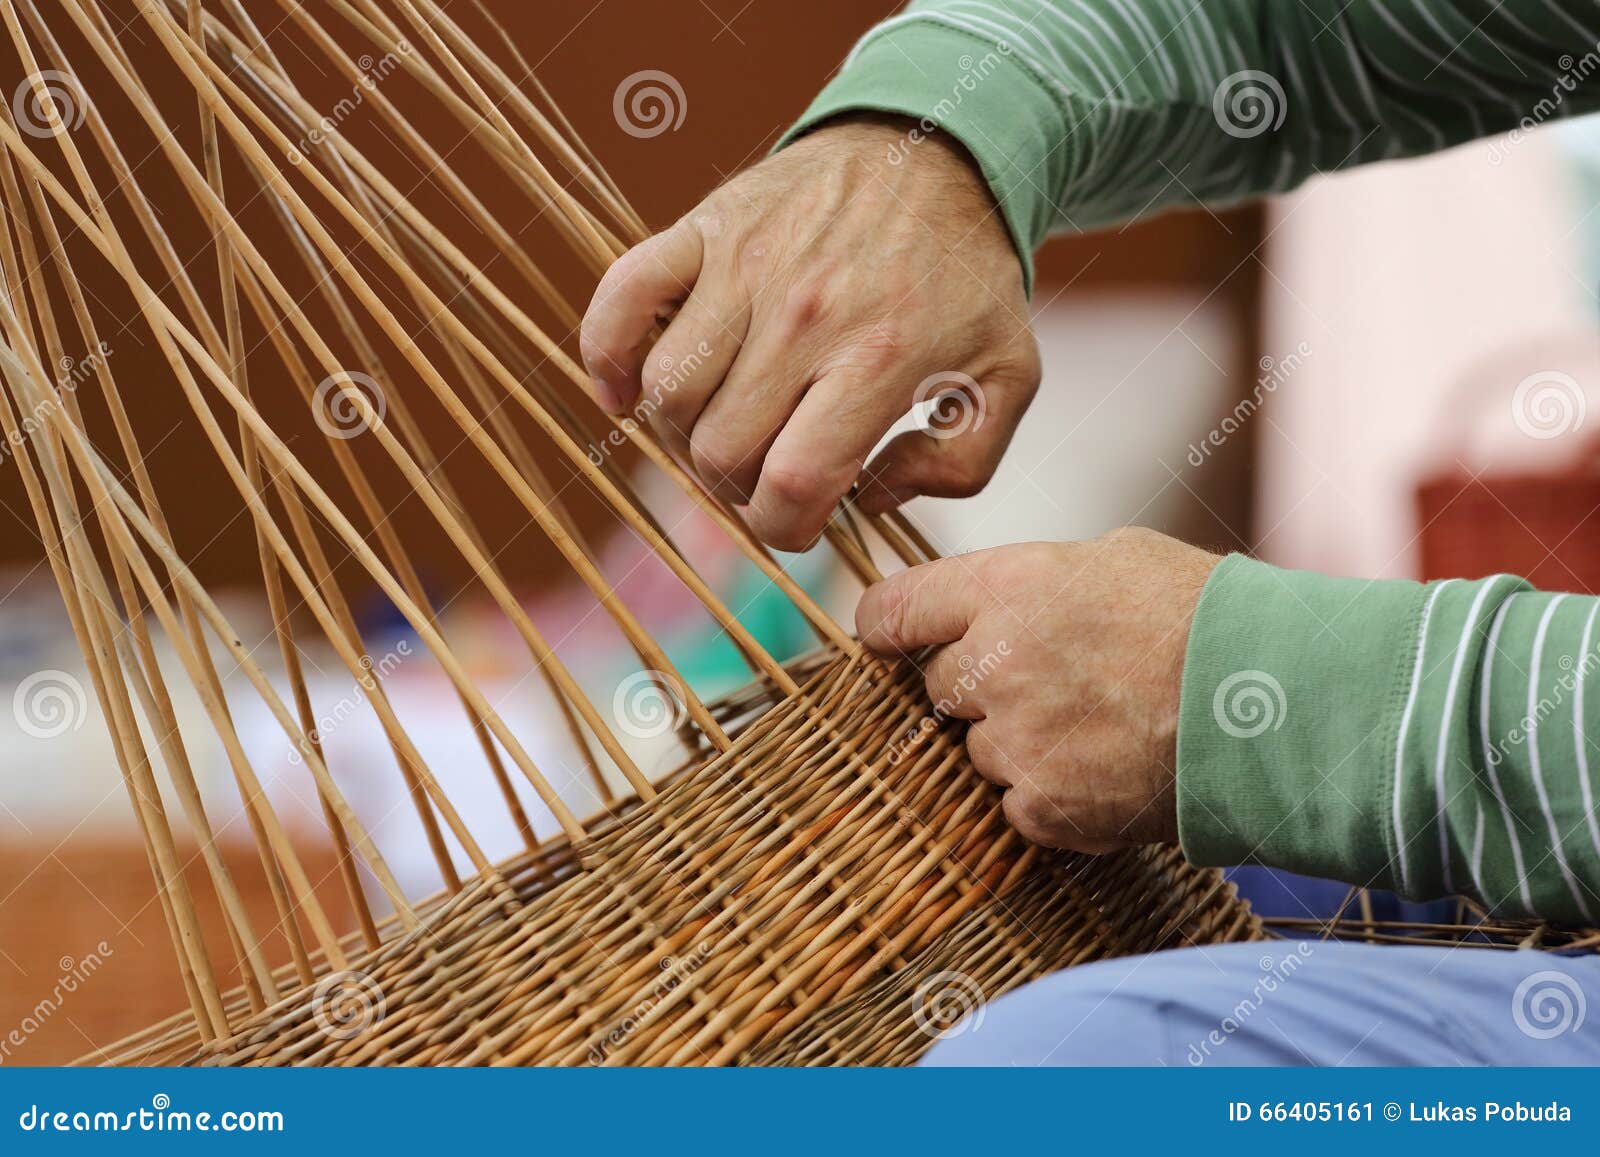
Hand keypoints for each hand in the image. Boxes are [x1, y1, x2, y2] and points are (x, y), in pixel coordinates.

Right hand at [579, 115, 1039, 550]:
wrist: (931, 146)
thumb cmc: (966, 275)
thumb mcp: (1008, 375)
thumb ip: (963, 462)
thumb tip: (874, 496)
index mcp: (879, 360)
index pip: (791, 484)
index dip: (784, 529)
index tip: (799, 522)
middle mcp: (805, 317)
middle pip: (721, 451)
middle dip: (739, 489)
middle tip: (768, 471)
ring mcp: (744, 268)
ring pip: (668, 396)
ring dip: (684, 437)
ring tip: (725, 428)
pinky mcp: (702, 230)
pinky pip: (621, 302)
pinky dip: (607, 358)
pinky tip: (627, 392)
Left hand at [855, 529, 1221, 851]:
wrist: (1277, 700)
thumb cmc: (1206, 615)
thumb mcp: (1110, 559)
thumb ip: (1029, 582)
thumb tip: (988, 600)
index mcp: (1005, 589)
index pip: (892, 610)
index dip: (885, 625)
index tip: (886, 635)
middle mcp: (994, 666)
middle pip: (939, 687)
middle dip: (979, 686)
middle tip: (1050, 680)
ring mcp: (1017, 743)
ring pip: (979, 749)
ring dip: (1019, 742)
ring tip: (1097, 724)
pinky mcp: (1045, 807)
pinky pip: (1016, 804)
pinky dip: (1051, 794)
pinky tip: (1106, 766)